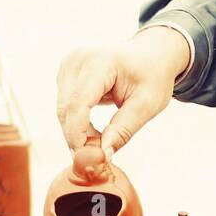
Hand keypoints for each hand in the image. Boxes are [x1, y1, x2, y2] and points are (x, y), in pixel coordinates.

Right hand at [55, 26, 190, 154]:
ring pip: (63, 111)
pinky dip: (77, 125)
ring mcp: (69, 65)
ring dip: (77, 133)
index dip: (79, 135)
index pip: (78, 104)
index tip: (89, 160)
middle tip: (97, 160)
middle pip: (66, 109)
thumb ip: (124, 129)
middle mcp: (78, 60)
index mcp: (100, 62)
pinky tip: (94, 133)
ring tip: (100, 145)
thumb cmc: (152, 76)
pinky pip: (65, 107)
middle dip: (78, 139)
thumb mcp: (147, 105)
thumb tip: (103, 155)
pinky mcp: (67, 74)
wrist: (151, 55)